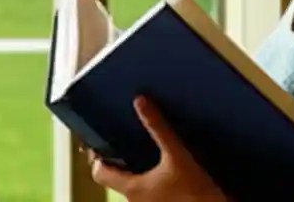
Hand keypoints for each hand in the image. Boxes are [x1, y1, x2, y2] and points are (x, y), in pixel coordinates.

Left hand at [87, 96, 225, 201]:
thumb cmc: (196, 193)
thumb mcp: (178, 156)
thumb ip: (159, 129)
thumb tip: (140, 101)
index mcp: (132, 188)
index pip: (99, 172)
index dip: (97, 157)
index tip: (101, 141)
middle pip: (116, 178)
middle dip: (120, 161)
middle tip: (125, 140)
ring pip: (135, 186)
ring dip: (137, 170)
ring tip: (146, 150)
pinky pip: (151, 193)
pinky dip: (153, 180)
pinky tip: (166, 168)